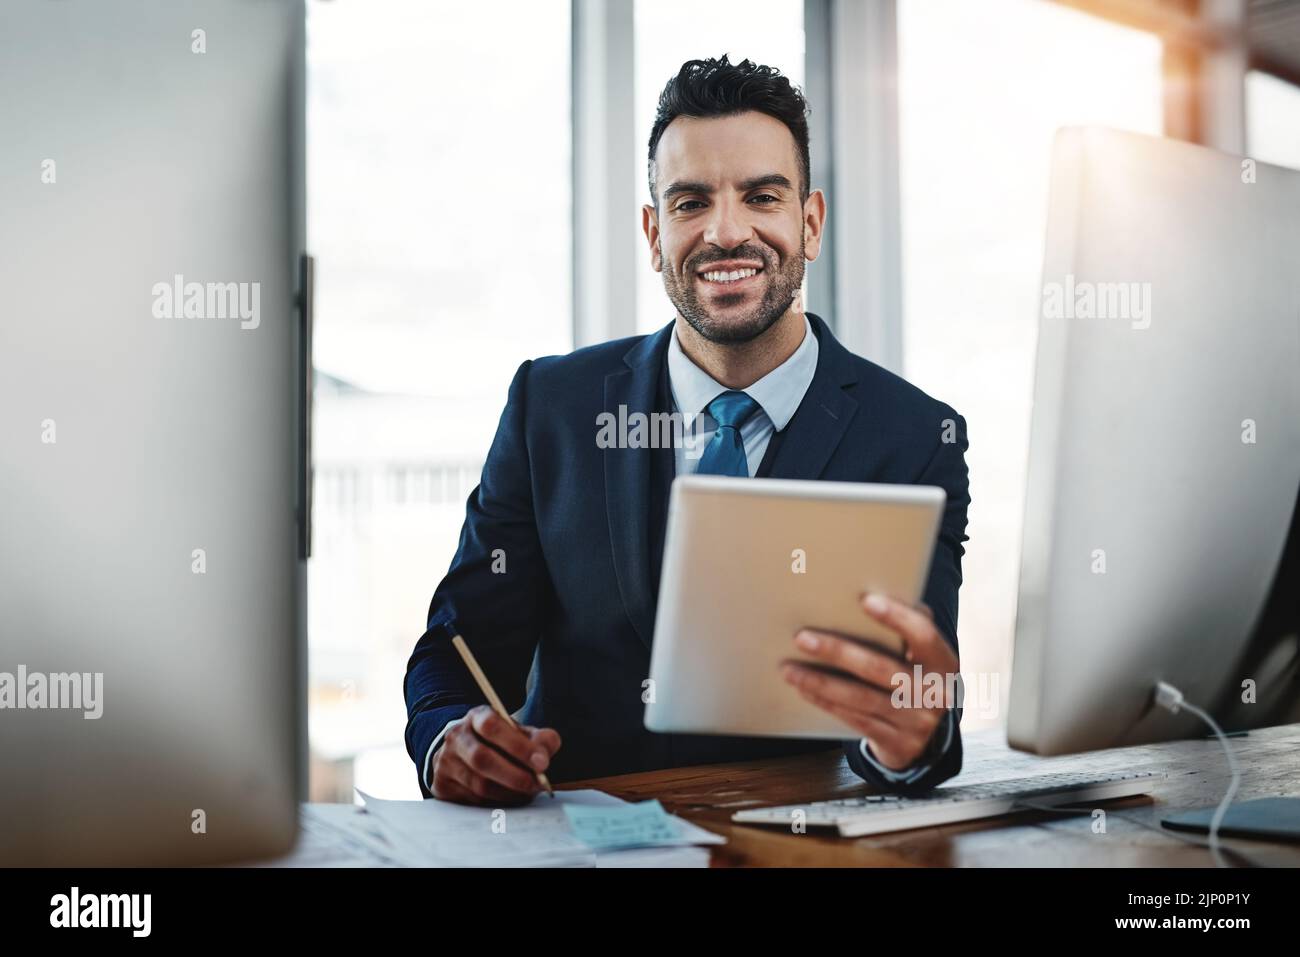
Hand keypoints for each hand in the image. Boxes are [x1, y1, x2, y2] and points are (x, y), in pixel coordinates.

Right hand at [430, 705, 561, 805]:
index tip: (542, 762)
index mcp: (477, 717)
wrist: (462, 750)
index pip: (492, 726)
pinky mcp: (441, 786)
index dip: (518, 746)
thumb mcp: (519, 733)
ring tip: (527, 792)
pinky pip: (472, 801)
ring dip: (509, 793)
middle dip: (515, 776)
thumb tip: (545, 754)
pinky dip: (496, 803)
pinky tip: (509, 798)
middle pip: (482, 758)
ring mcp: (445, 762)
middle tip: (538, 785)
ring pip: (479, 784)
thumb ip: (539, 739)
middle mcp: (456, 737)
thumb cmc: (498, 742)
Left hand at [782, 592, 958, 770]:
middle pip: (880, 668)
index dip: (897, 617)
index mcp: (944, 663)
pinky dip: (826, 701)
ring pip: (860, 697)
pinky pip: (854, 719)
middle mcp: (935, 694)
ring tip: (789, 668)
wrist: (924, 737)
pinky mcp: (896, 744)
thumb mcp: (922, 657)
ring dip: (820, 681)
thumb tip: (877, 590)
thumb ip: (907, 628)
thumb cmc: (913, 679)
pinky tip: (804, 688)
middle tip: (801, 637)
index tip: (864, 600)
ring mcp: (916, 722)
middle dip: (837, 651)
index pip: (924, 634)